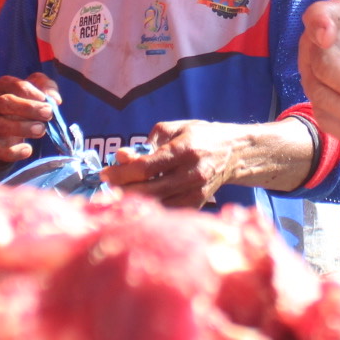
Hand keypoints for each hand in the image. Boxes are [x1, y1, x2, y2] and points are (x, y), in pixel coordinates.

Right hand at [0, 73, 59, 165]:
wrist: (9, 127)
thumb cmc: (26, 102)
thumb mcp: (38, 89)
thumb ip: (48, 88)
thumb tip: (55, 99)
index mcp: (4, 87)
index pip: (13, 85)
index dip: (30, 91)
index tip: (44, 98)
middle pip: (5, 102)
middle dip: (28, 108)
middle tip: (48, 113)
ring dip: (22, 128)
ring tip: (41, 129)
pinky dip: (12, 152)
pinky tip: (28, 149)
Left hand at [100, 120, 235, 207]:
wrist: (234, 153)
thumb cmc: (199, 136)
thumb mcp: (174, 129)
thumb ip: (147, 142)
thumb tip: (122, 156)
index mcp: (184, 150)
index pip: (145, 168)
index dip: (120, 172)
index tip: (105, 172)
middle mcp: (191, 173)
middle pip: (147, 190)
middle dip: (121, 188)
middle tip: (107, 184)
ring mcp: (196, 192)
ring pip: (156, 204)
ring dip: (133, 200)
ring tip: (120, 192)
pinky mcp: (197, 204)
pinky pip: (167, 211)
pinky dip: (150, 207)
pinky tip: (139, 200)